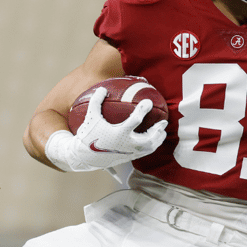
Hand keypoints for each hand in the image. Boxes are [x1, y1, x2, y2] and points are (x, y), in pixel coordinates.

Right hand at [46, 87, 166, 171]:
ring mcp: (129, 152)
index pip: (135, 120)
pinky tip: (154, 139)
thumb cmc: (88, 134)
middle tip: (164, 121)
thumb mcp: (90, 117)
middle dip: (157, 130)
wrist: (83, 157)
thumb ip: (96, 102)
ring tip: (162, 131)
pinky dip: (152, 146)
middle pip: (148, 138)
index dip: (143, 110)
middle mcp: (126, 144)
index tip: (148, 102)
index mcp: (118, 133)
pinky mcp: (129, 158)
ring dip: (158, 139)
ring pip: (149, 147)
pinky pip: (145, 152)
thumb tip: (103, 88)